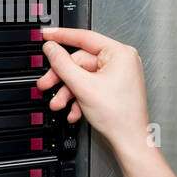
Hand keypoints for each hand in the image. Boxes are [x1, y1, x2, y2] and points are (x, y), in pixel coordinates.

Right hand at [36, 26, 151, 157]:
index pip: (85, 37)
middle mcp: (121, 61)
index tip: (47, 34)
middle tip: (47, 84)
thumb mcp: (83, 86)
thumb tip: (51, 48)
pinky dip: (79, 98)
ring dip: (68, 91)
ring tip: (59, 103)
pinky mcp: (112, 88)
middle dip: (62, 78)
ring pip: (82, 77)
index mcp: (119, 54)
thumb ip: (63, 64)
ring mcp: (117, 75)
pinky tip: (74, 110)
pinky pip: (89, 86)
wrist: (130, 142)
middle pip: (80, 62)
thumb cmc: (119, 116)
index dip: (62, 36)